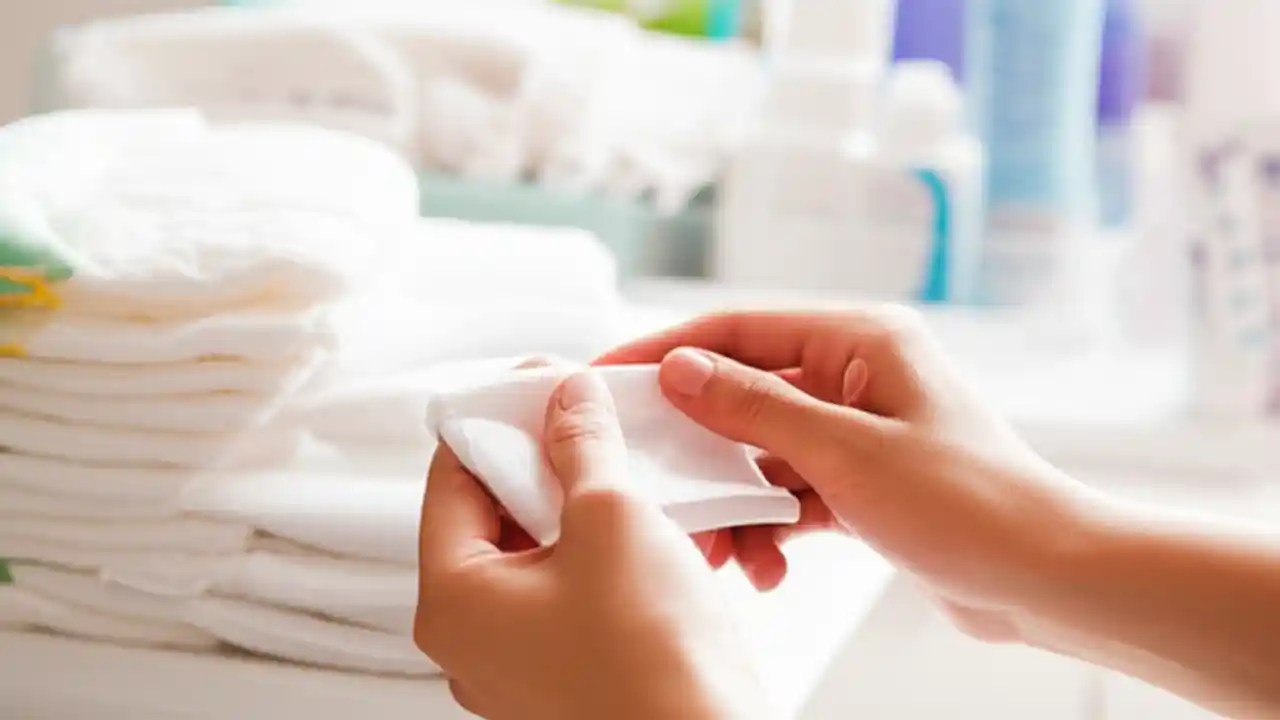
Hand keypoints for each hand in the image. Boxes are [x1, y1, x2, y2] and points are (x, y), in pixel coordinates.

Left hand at [415, 371, 767, 719]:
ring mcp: (519, 666)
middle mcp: (471, 641)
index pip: (450, 479)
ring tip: (628, 472)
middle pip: (493, 516)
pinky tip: (649, 529)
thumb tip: (569, 398)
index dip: (496, 420)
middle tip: (589, 419)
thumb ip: (581, 445)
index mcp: (452, 600)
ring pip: (540, 555)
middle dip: (547, 462)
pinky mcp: (568, 677)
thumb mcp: (612, 519)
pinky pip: (572, 595)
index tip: (537, 384)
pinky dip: (603, 555)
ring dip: (583, 507)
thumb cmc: (652, 659)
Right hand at [597, 309, 1100, 641]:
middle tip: (653, 485)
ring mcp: (861, 432)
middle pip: (745, 395)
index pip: (739, 331)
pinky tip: (767, 564)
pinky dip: (771, 526)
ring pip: (764, 455)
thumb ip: (755, 409)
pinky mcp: (865, 483)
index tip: (609, 375)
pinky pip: (792, 494)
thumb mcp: (847, 451)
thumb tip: (681, 369)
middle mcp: (859, 376)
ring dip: (736, 502)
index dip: (667, 351)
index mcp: (861, 341)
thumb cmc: (972, 504)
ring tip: (723, 551)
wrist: (1047, 578)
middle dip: (700, 449)